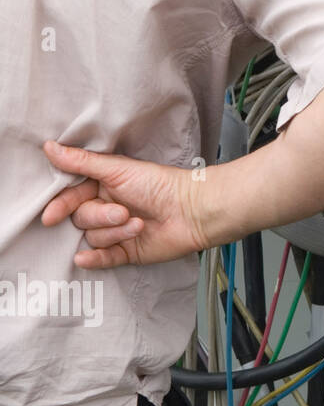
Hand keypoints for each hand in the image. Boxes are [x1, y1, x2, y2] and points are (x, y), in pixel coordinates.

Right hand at [41, 141, 210, 268]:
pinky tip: (84, 258)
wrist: (192, 210)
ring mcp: (116, 232)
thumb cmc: (160, 184)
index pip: (71, 198)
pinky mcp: (127, 252)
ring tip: (139, 224)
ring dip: (115, 233)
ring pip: (94, 238)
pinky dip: (95, 259)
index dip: (61, 206)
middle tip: (122, 212)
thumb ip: (82, 162)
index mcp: (102, 188)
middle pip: (82, 219)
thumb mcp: (118, 170)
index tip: (51, 215)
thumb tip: (48, 147)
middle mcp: (107, 209)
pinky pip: (103, 259)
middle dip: (100, 217)